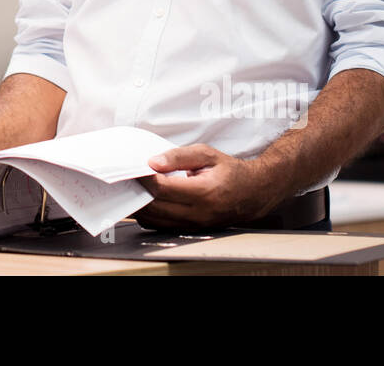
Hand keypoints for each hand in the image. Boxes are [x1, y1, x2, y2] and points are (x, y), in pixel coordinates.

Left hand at [132, 144, 286, 229]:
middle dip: (138, 192)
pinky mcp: (191, 229)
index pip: (162, 188)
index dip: (144, 178)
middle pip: (155, 207)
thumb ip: (178, 156)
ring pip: (156, 220)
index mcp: (203, 192)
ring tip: (137, 188)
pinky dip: (152, 215)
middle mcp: (198, 213)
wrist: (253, 193)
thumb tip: (152, 162)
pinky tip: (149, 200)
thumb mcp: (206, 154)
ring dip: (142, 206)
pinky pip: (163, 226)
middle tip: (130, 178)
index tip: (134, 168)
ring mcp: (194, 224)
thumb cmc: (229, 171)